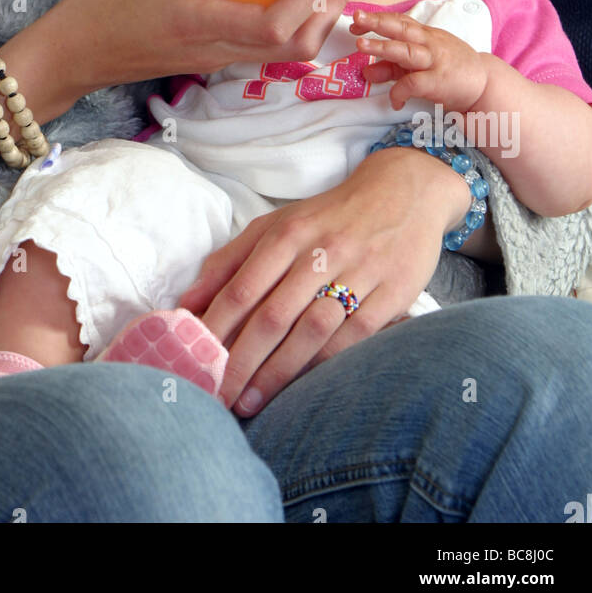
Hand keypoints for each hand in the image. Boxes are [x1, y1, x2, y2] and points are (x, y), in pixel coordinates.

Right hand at [0, 0, 362, 120]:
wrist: (76, 51)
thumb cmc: (109, 3)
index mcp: (207, 25)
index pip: (279, 24)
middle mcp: (222, 51)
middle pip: (301, 44)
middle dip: (333, 1)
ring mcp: (221, 60)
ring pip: (291, 51)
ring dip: (321, 13)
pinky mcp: (216, 58)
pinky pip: (271, 47)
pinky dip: (298, 20)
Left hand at [177, 144, 469, 415]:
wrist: (403, 191)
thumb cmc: (328, 216)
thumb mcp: (276, 224)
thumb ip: (230, 261)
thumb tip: (188, 303)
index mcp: (287, 233)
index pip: (242, 288)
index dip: (215, 329)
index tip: (194, 362)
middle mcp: (321, 252)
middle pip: (272, 315)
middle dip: (240, 361)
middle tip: (217, 396)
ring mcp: (360, 272)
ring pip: (311, 330)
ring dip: (278, 372)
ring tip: (251, 401)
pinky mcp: (393, 292)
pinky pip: (354, 336)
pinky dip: (325, 364)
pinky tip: (304, 389)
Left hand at [350, 9, 489, 112]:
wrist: (485, 84)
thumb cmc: (450, 70)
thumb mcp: (419, 66)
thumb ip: (392, 68)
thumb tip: (365, 72)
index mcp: (425, 35)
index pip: (399, 21)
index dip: (377, 18)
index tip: (357, 20)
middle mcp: (429, 44)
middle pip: (401, 28)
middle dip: (377, 22)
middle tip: (356, 19)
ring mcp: (434, 61)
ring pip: (406, 50)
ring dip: (382, 47)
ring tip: (360, 46)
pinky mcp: (439, 81)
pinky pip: (413, 83)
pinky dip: (399, 91)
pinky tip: (394, 101)